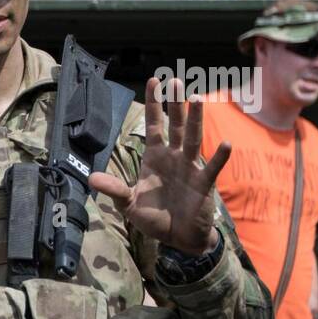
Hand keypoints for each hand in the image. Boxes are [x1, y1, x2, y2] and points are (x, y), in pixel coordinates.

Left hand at [90, 77, 229, 256]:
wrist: (177, 238)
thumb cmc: (155, 218)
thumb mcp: (129, 203)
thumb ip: (114, 189)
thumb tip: (91, 178)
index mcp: (156, 157)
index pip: (154, 125)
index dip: (154, 104)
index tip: (154, 80)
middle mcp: (174, 157)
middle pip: (176, 125)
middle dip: (175, 104)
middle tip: (176, 80)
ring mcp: (190, 168)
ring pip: (194, 139)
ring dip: (195, 120)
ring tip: (196, 98)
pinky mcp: (203, 184)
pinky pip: (211, 168)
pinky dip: (219, 157)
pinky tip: (227, 144)